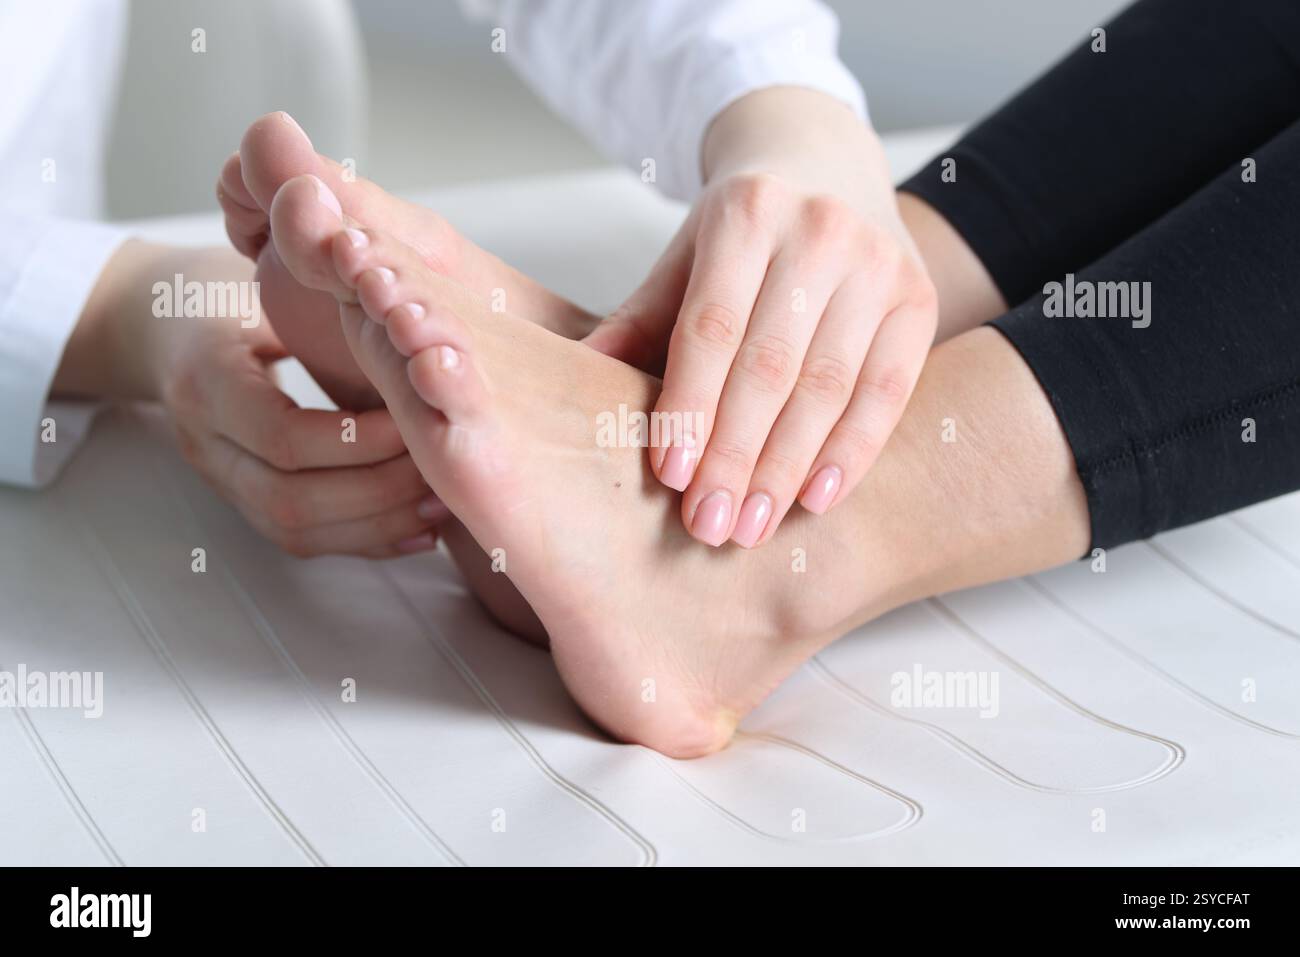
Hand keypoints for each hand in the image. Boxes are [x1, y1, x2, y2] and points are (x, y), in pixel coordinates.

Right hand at [61, 241, 444, 557]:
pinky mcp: (242, 497)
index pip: (282, 436)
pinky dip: (365, 539)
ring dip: (377, 525)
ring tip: (439, 504)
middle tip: (440, 468)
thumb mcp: (268, 278)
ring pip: (295, 530)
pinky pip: (302, 538)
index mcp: (206, 379)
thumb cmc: (226, 290)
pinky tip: (418, 529)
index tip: (415, 420)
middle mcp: (203, 441)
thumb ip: (325, 298)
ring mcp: (219, 476)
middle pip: (290, 499)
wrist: (159, 320)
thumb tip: (414, 323)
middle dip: (377, 492)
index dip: (357, 441)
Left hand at [584, 89, 937, 547]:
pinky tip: (816, 500)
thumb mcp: (684, 257)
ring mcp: (879, 262)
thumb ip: (639, 321)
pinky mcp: (918, 298)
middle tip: (709, 527)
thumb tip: (568, 389)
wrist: (828, 165)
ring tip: (751, 527)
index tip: (672, 479)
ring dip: (787, 469)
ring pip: (829, 386)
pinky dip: (851, 452)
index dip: (691, 407)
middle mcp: (820, 230)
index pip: (712, 328)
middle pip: (771, 366)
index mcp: (747, 211)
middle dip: (736, 456)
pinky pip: (887, 392)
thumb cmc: (741, 230)